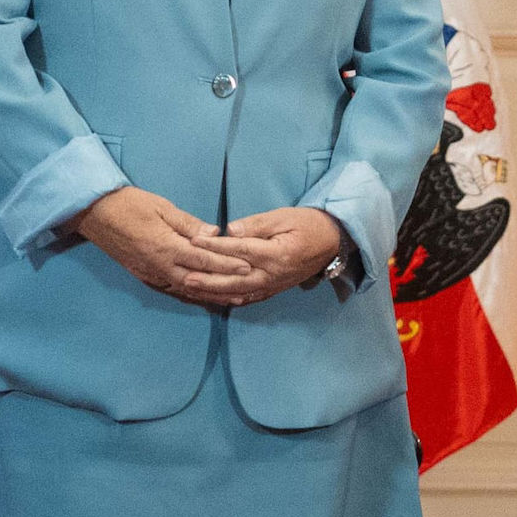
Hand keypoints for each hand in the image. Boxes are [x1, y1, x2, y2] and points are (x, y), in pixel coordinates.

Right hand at [74, 184, 271, 303]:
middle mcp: (159, 266)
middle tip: (248, 288)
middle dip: (224, 285)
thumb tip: (215, 233)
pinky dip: (191, 293)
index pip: (203, 259)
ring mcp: (150, 274)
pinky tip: (203, 294)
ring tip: (232, 297)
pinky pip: (172, 289)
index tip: (247, 266)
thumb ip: (189, 224)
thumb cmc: (129, 204)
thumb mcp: (162, 207)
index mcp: (165, 247)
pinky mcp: (144, 276)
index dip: (227, 264)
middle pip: (199, 280)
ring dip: (210, 294)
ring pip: (186, 289)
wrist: (94, 214)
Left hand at [202, 206, 347, 304]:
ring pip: (238, 292)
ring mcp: (273, 285)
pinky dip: (229, 299)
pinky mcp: (273, 290)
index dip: (214, 247)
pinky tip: (213, 299)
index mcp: (276, 254)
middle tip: (184, 276)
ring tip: (191, 289)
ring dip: (213, 292)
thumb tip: (229, 230)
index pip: (238, 251)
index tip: (193, 242)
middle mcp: (273, 274)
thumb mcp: (283, 217)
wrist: (332, 242)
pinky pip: (248, 298)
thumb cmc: (308, 224)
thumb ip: (256, 225)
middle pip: (234, 278)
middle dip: (207, 278)